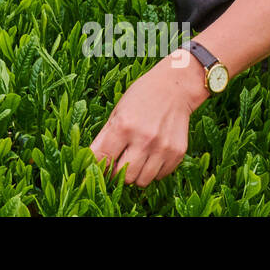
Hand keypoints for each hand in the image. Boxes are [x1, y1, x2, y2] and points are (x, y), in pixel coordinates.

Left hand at [89, 53, 207, 186]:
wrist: (174, 88)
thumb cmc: (141, 97)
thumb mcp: (117, 112)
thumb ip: (104, 138)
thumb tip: (92, 161)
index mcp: (123, 126)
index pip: (103, 159)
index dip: (97, 168)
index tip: (96, 170)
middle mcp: (144, 139)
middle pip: (124, 176)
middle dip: (117, 174)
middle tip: (117, 165)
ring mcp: (162, 148)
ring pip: (142, 181)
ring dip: (135, 175)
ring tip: (135, 160)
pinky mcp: (177, 153)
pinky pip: (160, 176)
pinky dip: (152, 172)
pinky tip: (151, 156)